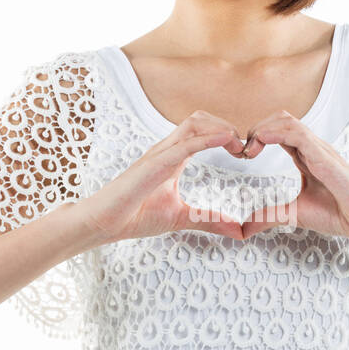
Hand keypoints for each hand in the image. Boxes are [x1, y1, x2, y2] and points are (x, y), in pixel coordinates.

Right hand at [80, 111, 249, 242]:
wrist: (104, 223)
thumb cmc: (135, 216)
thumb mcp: (182, 217)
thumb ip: (209, 220)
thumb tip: (238, 230)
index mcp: (173, 157)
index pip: (202, 130)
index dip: (226, 135)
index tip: (243, 153)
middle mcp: (166, 149)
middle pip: (200, 119)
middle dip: (226, 126)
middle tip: (244, 149)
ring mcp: (159, 153)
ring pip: (194, 123)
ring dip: (220, 129)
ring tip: (238, 145)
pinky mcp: (153, 164)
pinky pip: (184, 144)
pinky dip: (207, 139)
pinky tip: (226, 141)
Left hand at [239, 110, 348, 241]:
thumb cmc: (339, 214)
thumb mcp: (294, 214)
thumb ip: (270, 217)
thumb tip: (244, 229)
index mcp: (306, 156)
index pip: (278, 131)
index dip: (257, 137)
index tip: (244, 156)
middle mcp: (312, 148)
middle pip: (281, 118)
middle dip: (257, 128)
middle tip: (244, 151)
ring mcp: (320, 150)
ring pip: (288, 120)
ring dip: (263, 129)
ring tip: (250, 149)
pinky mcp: (325, 156)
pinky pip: (298, 134)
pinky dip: (276, 133)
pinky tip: (261, 143)